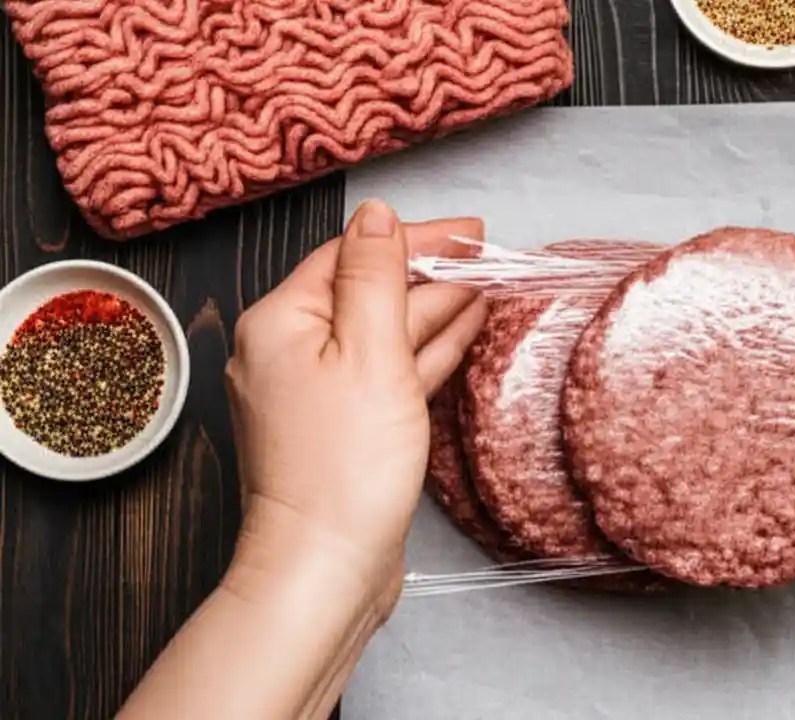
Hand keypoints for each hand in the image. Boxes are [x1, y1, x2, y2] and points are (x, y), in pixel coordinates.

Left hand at [225, 200, 485, 616]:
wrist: (324, 569)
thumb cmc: (343, 469)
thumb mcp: (369, 353)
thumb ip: (376, 277)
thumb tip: (377, 215)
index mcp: (281, 322)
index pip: (354, 256)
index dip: (417, 239)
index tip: (471, 232)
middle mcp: (289, 352)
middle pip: (369, 293)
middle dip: (432, 276)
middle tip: (491, 259)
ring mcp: (316, 393)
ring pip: (384, 335)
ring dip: (436, 312)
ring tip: (488, 290)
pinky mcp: (344, 428)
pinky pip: (388, 374)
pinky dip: (425, 354)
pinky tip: (462, 334)